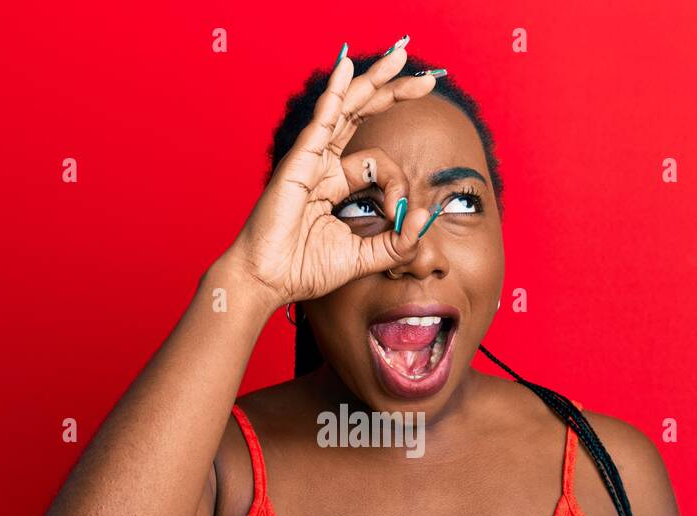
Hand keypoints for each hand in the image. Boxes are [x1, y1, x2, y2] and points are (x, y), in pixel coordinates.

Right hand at [223, 44, 439, 311]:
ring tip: (400, 56)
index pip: (380, 166)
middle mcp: (324, 165)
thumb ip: (399, 242)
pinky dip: (336, 92)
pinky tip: (347, 65)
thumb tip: (428, 215)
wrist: (269, 279)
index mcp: (337, 185)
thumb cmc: (305, 269)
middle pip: (364, 116)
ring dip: (375, 80)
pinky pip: (322, 119)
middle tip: (428, 81)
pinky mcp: (300, 160)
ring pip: (347, 108)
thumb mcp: (366, 257)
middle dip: (395, 94)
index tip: (397, 216)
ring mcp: (311, 158)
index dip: (398, 186)